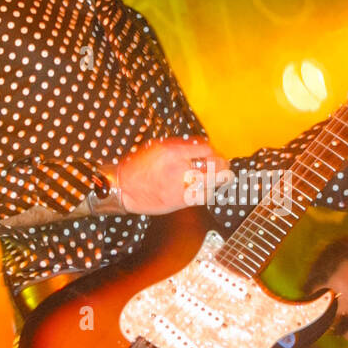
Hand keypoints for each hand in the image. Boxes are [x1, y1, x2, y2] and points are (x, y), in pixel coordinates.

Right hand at [117, 138, 234, 214]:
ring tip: (218, 176)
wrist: (124, 189)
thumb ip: (180, 146)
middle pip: (216, 165)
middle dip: (222, 163)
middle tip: (223, 163)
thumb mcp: (157, 147)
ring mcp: (182, 186)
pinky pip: (205, 195)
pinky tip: (206, 188)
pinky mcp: (182, 201)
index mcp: (173, 151)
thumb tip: (200, 147)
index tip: (211, 152)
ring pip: (214, 182)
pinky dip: (209, 190)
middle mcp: (180, 168)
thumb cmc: (138, 167)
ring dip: (219, 178)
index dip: (212, 150)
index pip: (206, 147)